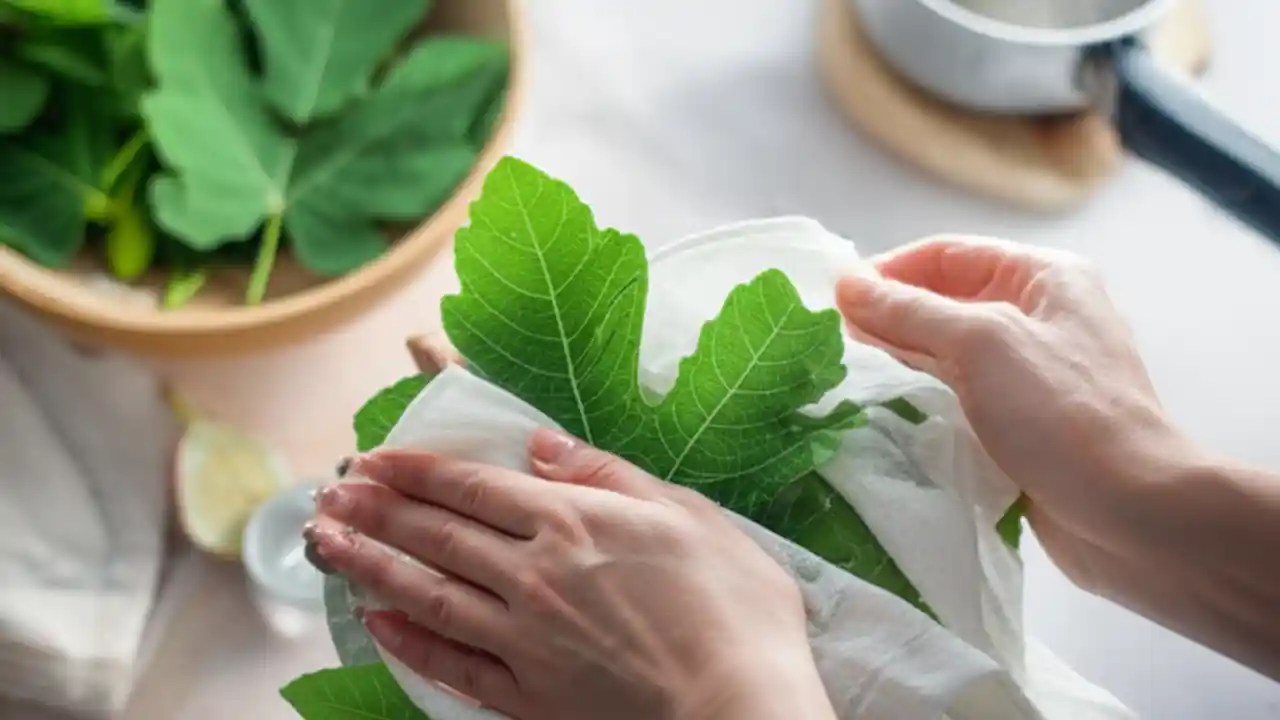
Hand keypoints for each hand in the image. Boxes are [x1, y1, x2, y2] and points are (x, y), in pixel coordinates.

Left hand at [307, 430, 834, 719]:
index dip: (415, 470)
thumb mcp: (687, 513)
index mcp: (572, 522)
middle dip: (377, 509)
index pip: (471, 487)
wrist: (742, 709)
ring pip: (429, 594)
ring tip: (329, 543)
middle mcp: (534, 575)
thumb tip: (540, 444)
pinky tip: (379, 624)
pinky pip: (454, 666)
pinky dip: (410, 644)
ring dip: (371, 565)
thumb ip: (607, 474)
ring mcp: (525, 640)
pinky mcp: (530, 696)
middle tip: (331, 492)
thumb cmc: (734, 607)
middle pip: (437, 535)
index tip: (373, 458)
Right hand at [834, 236, 1193, 590]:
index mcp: (1044, 277)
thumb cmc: (1062, 414)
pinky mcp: (1022, 426)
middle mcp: (1040, 317)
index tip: (834, 299)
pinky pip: (958, 399)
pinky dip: (921, 400)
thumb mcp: (981, 344)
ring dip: (899, 360)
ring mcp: (1032, 375)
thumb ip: (909, 311)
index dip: (888, 271)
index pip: (947, 255)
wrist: (1132, 513)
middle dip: (889, 317)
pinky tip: (881, 410)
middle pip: (944, 302)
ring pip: (947, 354)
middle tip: (830, 341)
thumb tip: (846, 285)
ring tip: (846, 373)